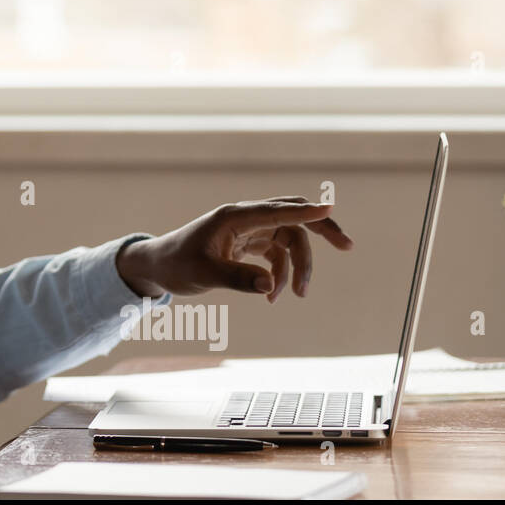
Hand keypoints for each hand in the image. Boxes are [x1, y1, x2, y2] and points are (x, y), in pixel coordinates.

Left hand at [116, 196, 353, 300]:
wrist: (157, 268)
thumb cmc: (176, 265)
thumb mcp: (204, 274)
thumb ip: (237, 278)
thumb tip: (269, 285)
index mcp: (234, 217)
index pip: (277, 210)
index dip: (305, 211)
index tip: (331, 208)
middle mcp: (244, 218)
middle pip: (292, 216)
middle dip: (320, 229)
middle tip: (347, 246)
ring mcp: (247, 230)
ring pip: (287, 240)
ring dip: (297, 267)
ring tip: (295, 296)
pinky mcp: (246, 244)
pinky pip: (276, 254)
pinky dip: (280, 274)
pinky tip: (273, 295)